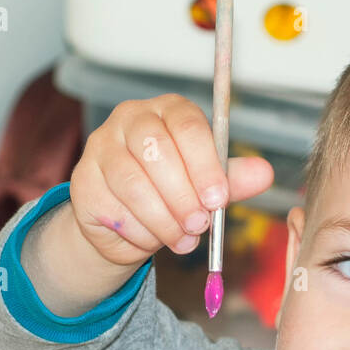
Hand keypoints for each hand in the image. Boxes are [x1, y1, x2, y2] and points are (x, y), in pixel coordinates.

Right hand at [68, 93, 273, 266]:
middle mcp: (129, 120)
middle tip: (200, 225)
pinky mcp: (84, 182)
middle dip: (183, 196)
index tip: (218, 200)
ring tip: (182, 239)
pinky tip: (151, 238)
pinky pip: (114, 209)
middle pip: (156, 152)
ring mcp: (101, 149)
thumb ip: (231, 179)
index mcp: (166, 110)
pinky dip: (138, 231)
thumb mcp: (205, 184)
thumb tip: (264, 174)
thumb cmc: (170, 192)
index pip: (186, 126)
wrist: (126, 220)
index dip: (204, 165)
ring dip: (163, 220)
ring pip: (133, 185)